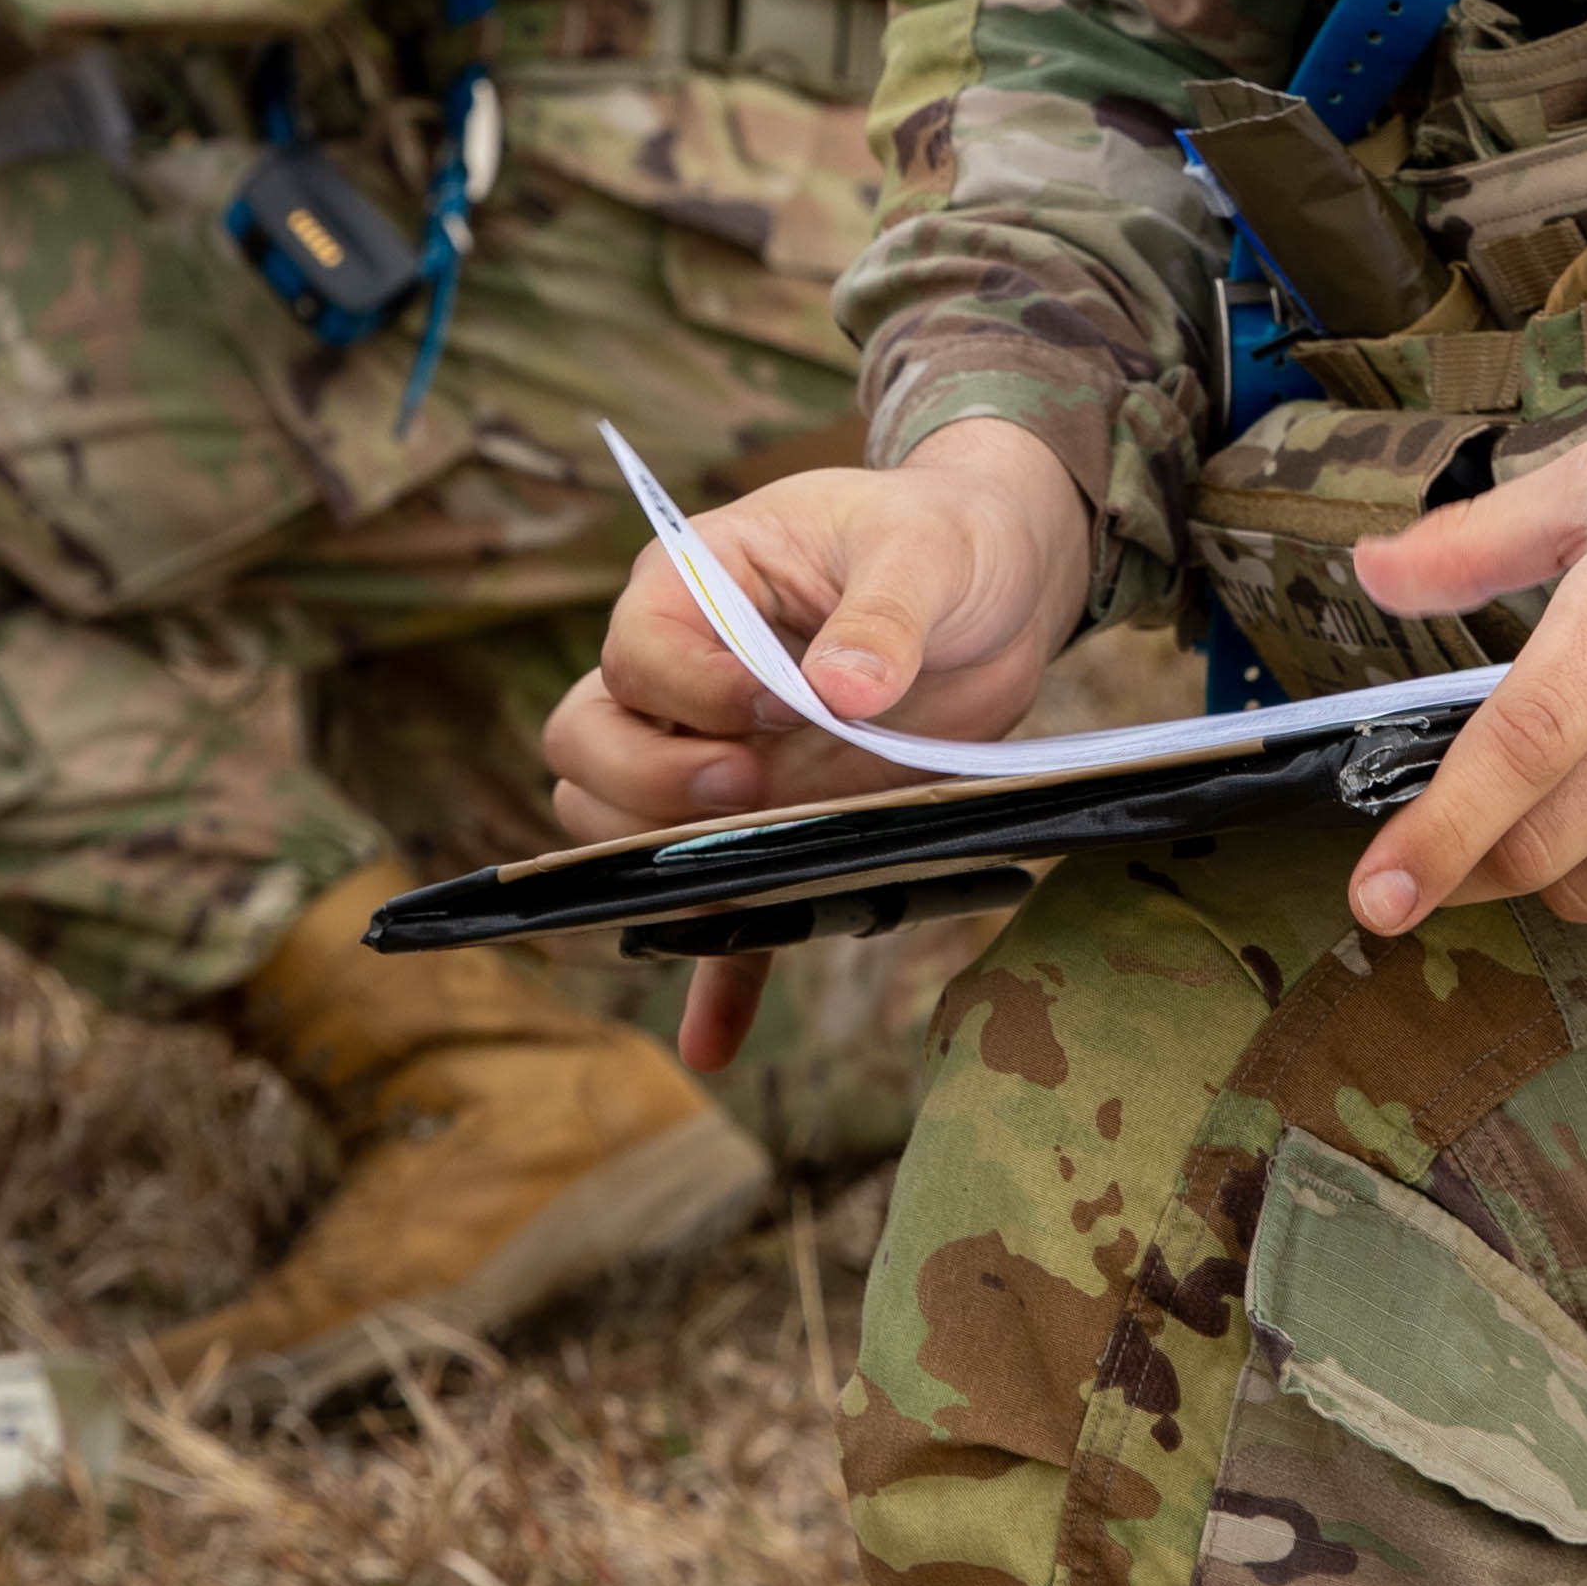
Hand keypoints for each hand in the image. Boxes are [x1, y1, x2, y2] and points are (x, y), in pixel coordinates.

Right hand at [543, 418, 1090, 1070]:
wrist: (999, 588)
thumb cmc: (945, 541)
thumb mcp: (927, 553)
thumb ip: (885, 614)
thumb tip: (843, 690)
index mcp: (693, 587)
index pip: (635, 652)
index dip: (689, 689)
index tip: (774, 700)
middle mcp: (680, 680)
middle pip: (586, 748)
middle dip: (649, 784)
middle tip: (749, 789)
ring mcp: (715, 761)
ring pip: (619, 831)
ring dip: (666, 865)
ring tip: (754, 870)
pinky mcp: (773, 829)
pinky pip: (718, 913)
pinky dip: (714, 977)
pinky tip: (715, 1044)